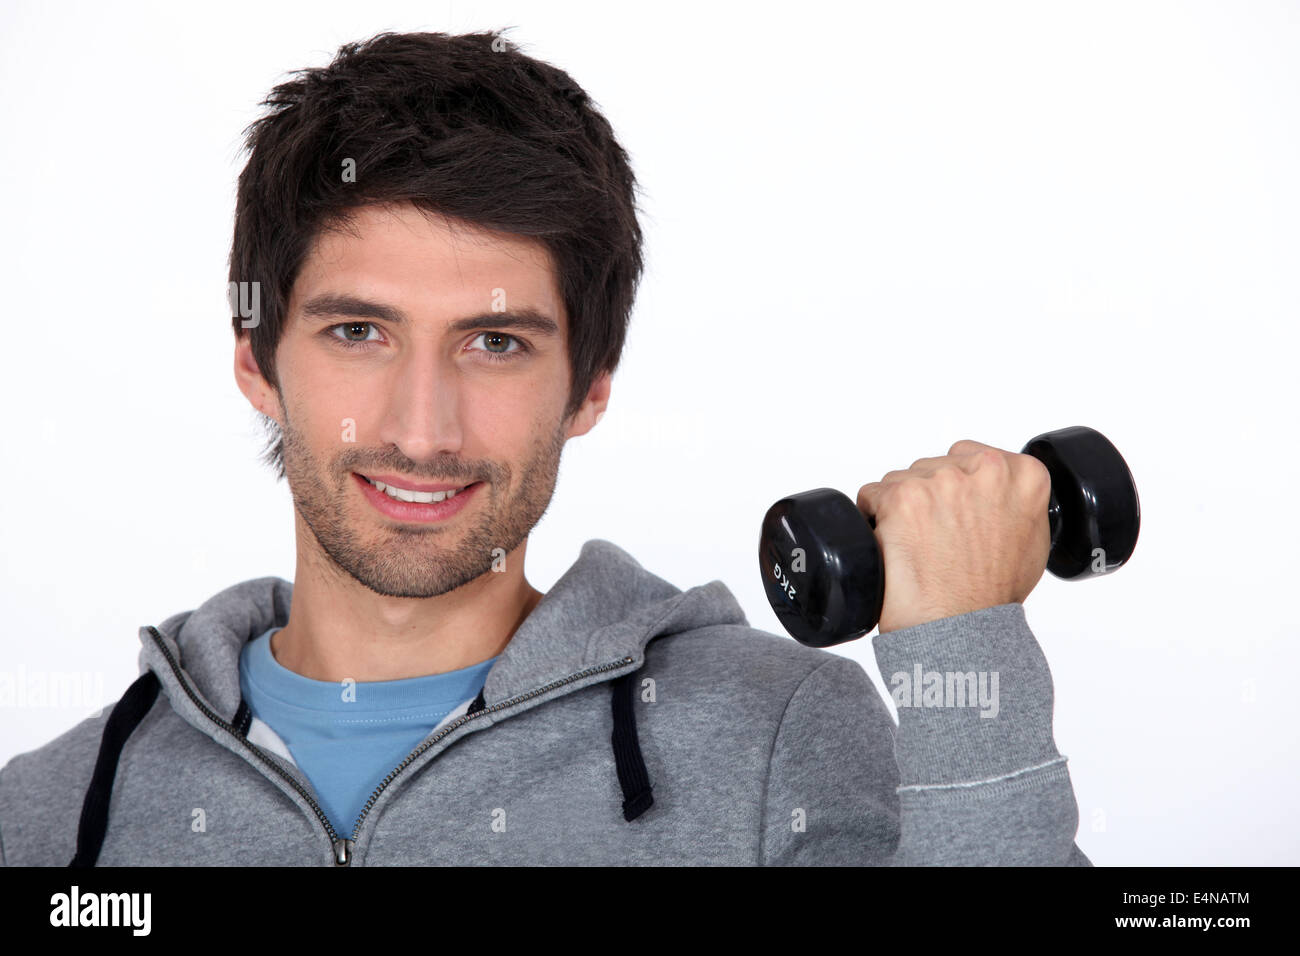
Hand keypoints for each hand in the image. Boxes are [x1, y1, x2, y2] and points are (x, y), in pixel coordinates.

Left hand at [855, 440, 1052, 633]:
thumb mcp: (1032, 540)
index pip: (970, 456)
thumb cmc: (991, 596)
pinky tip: (892, 546)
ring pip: (901, 480)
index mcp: (1023, 474)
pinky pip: (872, 495)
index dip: (956, 488)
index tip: (954, 513)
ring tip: (916, 548)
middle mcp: (984, 469)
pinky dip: (873, 519)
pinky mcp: (902, 497)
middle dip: (928, 497)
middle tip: (935, 539)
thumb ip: (1017, 502)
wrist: (961, 628)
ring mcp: (941, 481)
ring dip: (900, 509)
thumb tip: (997, 491)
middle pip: (933, 466)